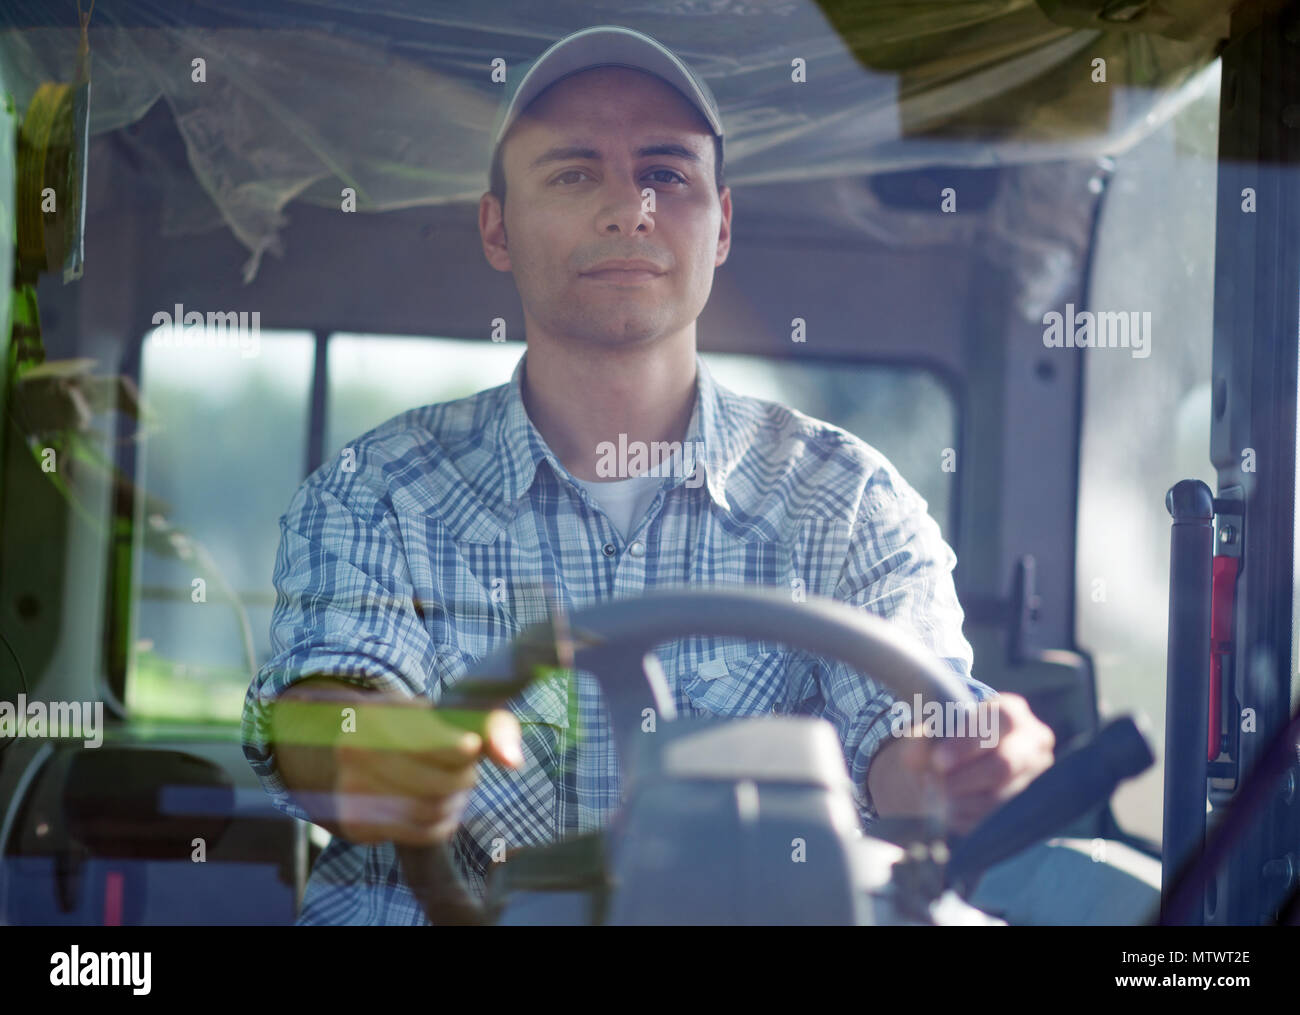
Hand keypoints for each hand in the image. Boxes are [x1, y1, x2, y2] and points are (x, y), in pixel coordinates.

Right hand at [270, 682, 522, 845]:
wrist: (368, 751)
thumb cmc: (422, 728)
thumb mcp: (451, 713)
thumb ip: (491, 726)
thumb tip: (513, 761)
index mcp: (375, 713)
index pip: (428, 742)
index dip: (459, 750)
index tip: (472, 748)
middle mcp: (353, 750)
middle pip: (433, 782)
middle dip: (463, 780)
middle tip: (469, 774)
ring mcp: (349, 789)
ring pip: (427, 809)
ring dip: (454, 803)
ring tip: (457, 790)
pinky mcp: (356, 823)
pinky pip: (416, 833)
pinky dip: (442, 824)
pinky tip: (443, 809)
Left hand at [900, 692, 1054, 835]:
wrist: (948, 773)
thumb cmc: (940, 744)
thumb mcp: (925, 734)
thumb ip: (919, 739)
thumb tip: (920, 751)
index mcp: (1011, 712)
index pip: (1003, 720)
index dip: (970, 742)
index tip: (938, 760)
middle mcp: (1031, 743)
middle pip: (1005, 763)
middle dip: (964, 777)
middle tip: (933, 783)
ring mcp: (1033, 777)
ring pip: (999, 795)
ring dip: (959, 799)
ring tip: (934, 796)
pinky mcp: (1025, 807)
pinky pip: (995, 818)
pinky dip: (965, 817)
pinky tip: (946, 811)